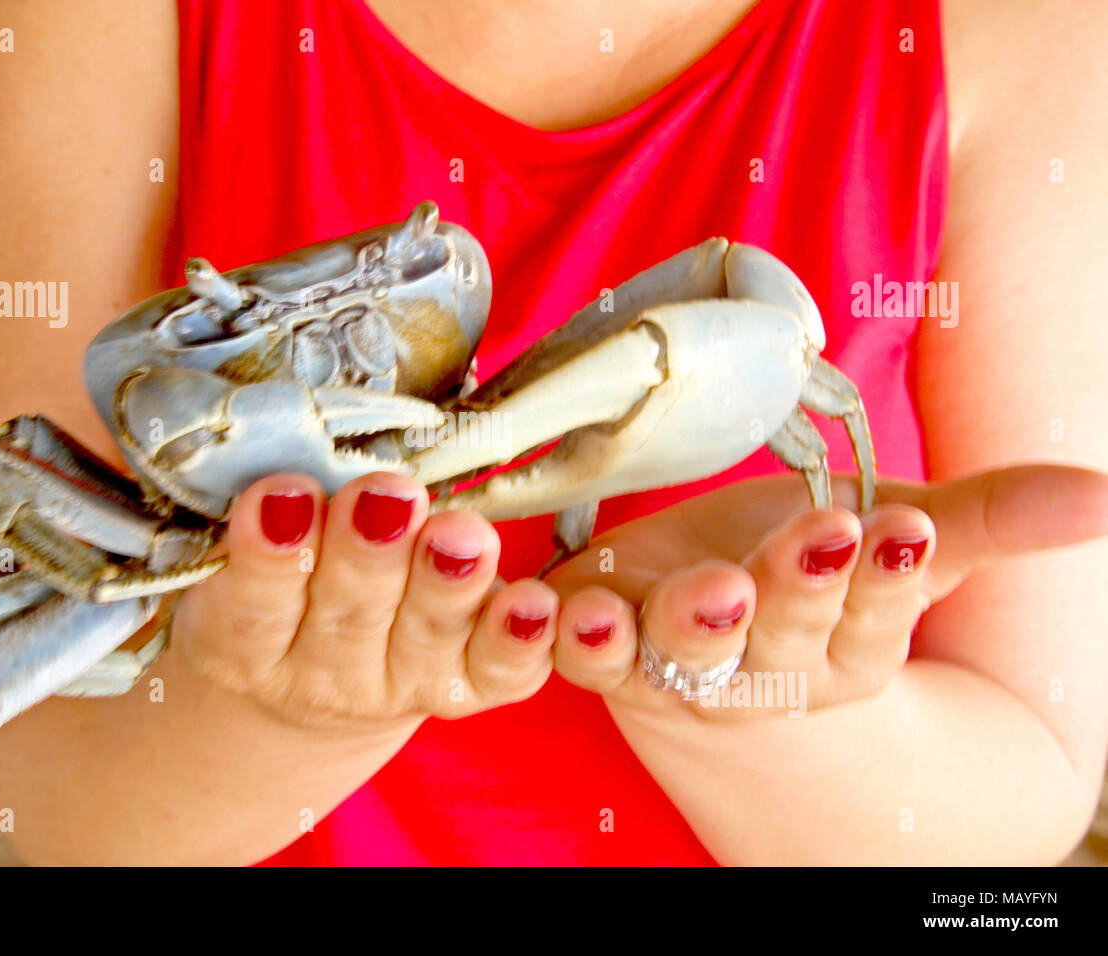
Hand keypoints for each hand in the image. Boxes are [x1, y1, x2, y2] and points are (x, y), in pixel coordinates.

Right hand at [0, 463, 583, 735]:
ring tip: (465, 533)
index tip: (272, 500)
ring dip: (449, 590)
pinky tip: (544, 603)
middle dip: (363, 557)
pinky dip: (520, 643)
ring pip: (425, 643)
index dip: (259, 561)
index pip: (240, 606)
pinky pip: (494, 674)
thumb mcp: (119, 585)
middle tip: (384, 497)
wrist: (274, 716)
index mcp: (230, 642)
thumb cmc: (207, 618)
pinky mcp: (454, 679)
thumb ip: (34, 532)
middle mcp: (316, 669)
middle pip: (342, 616)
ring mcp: (393, 679)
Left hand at [547, 465, 1107, 720]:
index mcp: (842, 650)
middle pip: (782, 635)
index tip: (893, 529)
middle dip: (799, 589)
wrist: (693, 621)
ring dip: (686, 622)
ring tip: (701, 585)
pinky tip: (570, 606)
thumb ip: (983, 517)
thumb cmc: (797, 571)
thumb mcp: (890, 537)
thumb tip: (1102, 494)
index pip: (873, 617)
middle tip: (817, 542)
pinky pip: (576, 652)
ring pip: (680, 651)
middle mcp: (762, 672)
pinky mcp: (594, 648)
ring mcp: (670, 666)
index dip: (883, 578)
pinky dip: (569, 635)